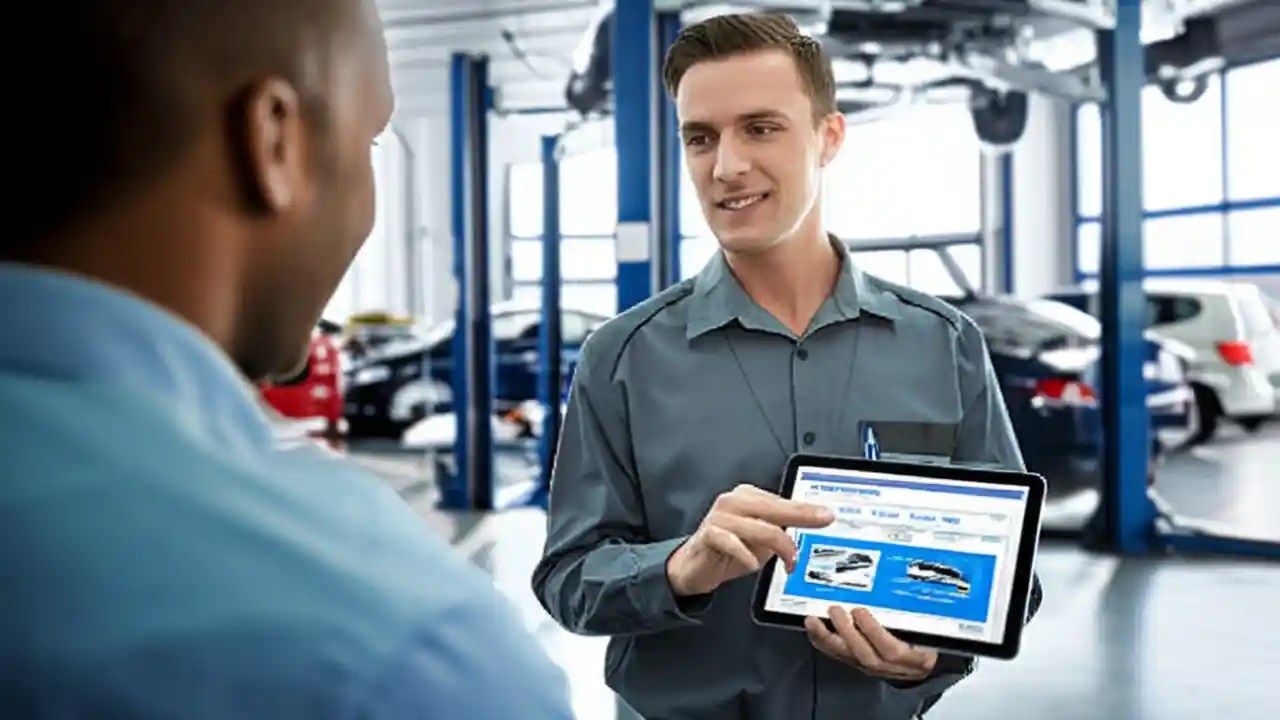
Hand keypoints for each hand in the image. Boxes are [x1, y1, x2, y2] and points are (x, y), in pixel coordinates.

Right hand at [666, 484, 834, 597]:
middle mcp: (734, 502)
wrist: (692, 567)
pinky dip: (745, 554)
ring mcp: (720, 517)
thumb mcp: (760, 540)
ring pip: (758, 526)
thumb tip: (810, 525)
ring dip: (778, 547)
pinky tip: (753, 563)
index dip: (805, 510)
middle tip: (823, 520)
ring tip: (789, 562)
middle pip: (774, 507)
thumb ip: (780, 530)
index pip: (782, 501)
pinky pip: (730, 542)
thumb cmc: (727, 551)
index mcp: (748, 497)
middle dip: (801, 515)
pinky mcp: (708, 535)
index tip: (827, 515)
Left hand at [805, 606, 937, 681]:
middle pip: (867, 657)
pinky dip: (824, 643)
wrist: (928, 661)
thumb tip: (908, 586)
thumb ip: (923, 614)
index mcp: (918, 658)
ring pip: (850, 659)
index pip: (894, 651)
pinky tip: (814, 630)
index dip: (874, 633)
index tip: (860, 611)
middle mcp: (895, 668)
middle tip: (835, 610)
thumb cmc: (932, 639)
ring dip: (829, 639)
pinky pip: (841, 657)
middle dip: (847, 633)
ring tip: (815, 620)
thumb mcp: (935, 629)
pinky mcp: (862, 665)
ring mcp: (877, 669)